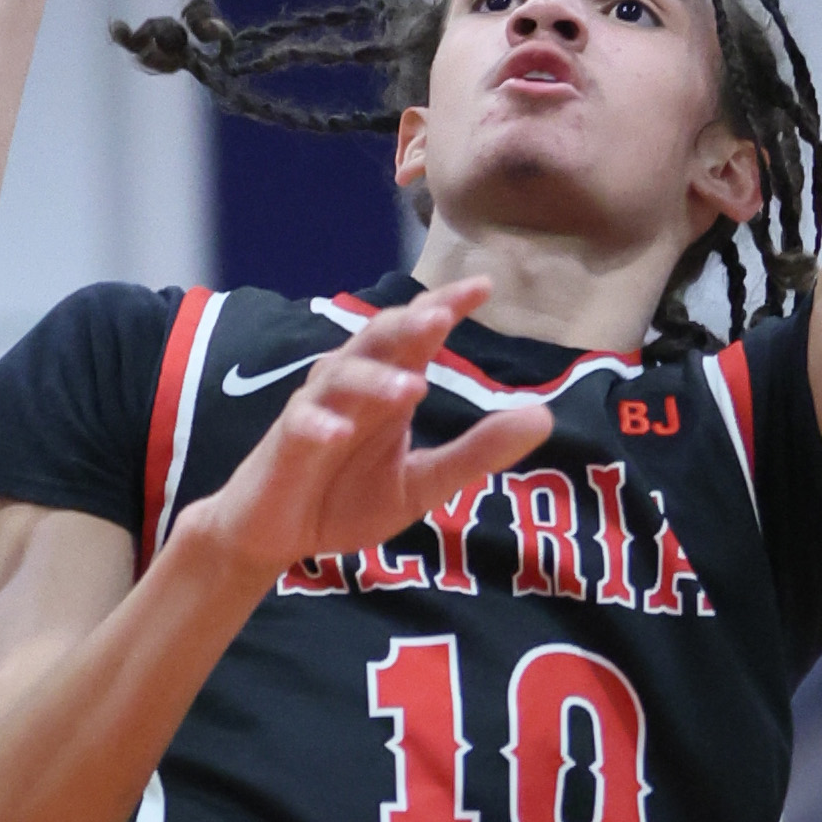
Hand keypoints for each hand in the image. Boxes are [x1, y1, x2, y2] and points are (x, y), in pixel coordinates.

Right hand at [188, 286, 550, 590]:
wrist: (278, 534)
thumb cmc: (346, 498)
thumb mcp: (424, 483)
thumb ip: (478, 451)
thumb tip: (544, 417)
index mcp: (389, 386)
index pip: (420, 332)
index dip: (448, 305)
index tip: (485, 286)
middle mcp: (353, 385)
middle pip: (378, 338)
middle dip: (408, 325)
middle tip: (441, 318)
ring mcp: (316, 409)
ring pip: (342, 376)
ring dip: (375, 379)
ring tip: (411, 389)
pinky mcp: (286, 444)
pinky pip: (302, 425)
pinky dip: (319, 424)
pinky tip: (338, 432)